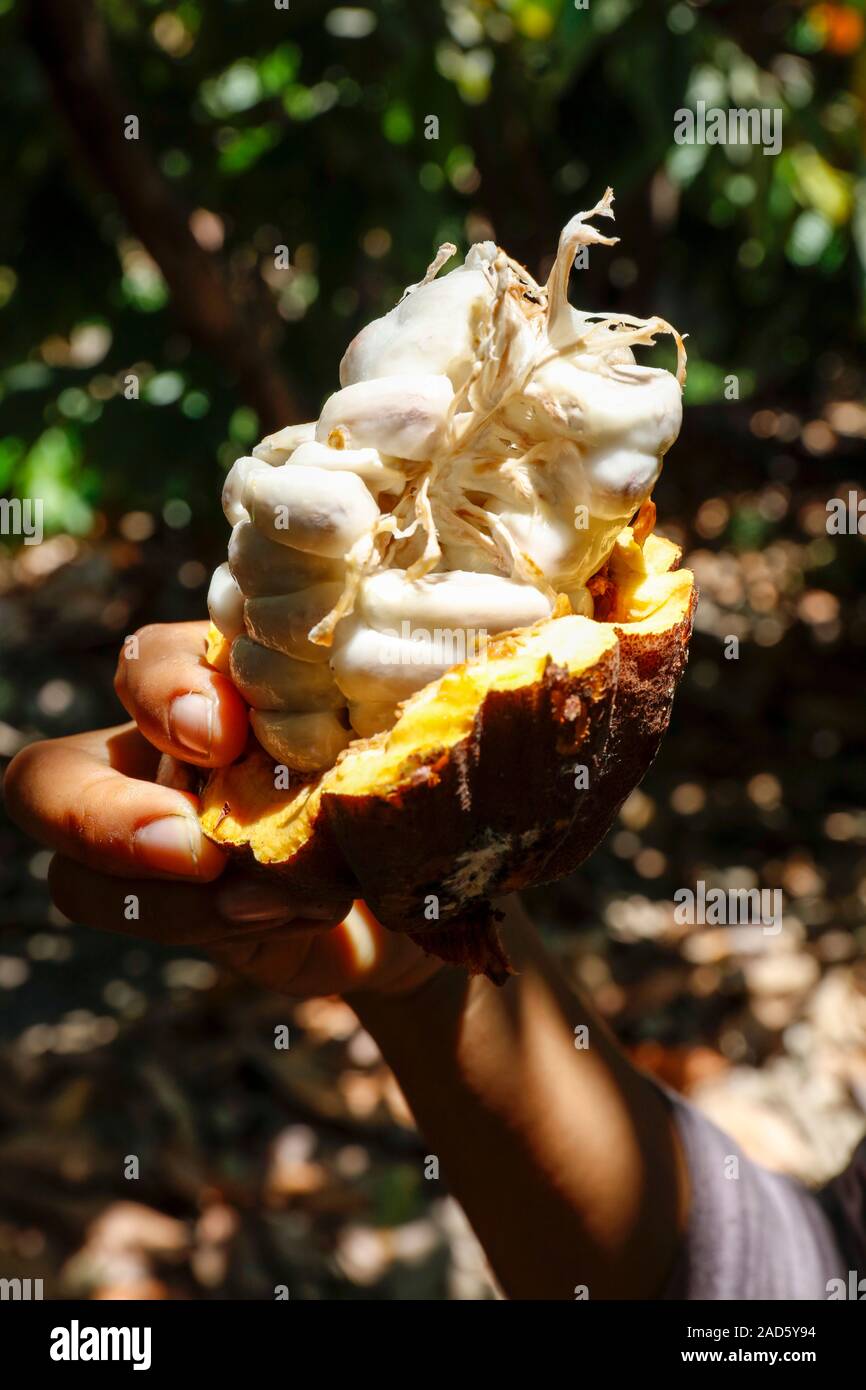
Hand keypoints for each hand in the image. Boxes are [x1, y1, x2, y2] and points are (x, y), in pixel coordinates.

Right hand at [4, 621, 440, 997]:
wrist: (434, 881)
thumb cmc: (417, 782)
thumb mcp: (394, 740)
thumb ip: (353, 727)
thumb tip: (330, 744)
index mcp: (217, 681)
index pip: (146, 663)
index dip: (166, 692)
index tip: (225, 733)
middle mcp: (162, 754)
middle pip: (49, 776)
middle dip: (101, 818)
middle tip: (192, 847)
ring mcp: (156, 837)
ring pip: (77, 873)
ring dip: (173, 897)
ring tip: (275, 900)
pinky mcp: (172, 908)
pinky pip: (138, 920)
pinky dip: (205, 923)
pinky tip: (292, 915)